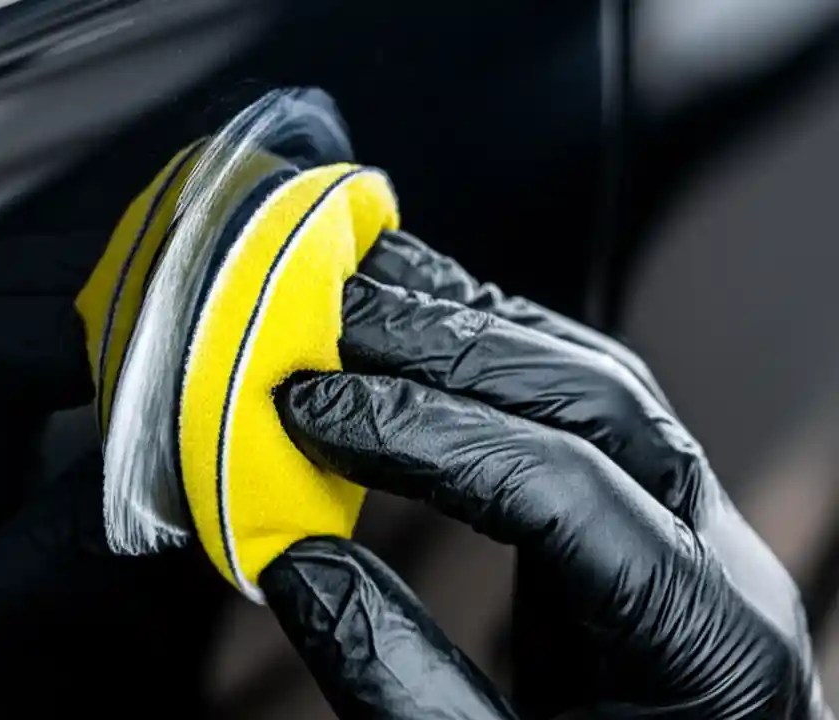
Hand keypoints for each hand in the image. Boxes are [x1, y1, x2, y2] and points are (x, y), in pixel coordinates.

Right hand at [270, 231, 829, 717]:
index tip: (312, 414)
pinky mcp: (651, 516)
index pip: (559, 486)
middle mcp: (722, 558)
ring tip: (366, 294)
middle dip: (445, 350)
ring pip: (597, 377)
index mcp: (707, 638)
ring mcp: (697, 525)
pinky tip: (428, 330)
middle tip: (325, 326)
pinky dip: (496, 355)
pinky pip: (585, 405)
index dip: (422, 436)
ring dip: (473, 326)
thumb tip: (295, 561)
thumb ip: (399, 680)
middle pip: (594, 399)